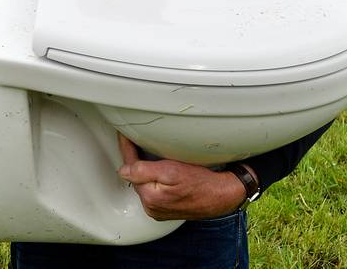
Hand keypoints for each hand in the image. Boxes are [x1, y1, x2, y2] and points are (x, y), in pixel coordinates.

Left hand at [116, 134, 247, 219]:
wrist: (223, 195)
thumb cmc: (203, 182)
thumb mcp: (172, 170)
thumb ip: (143, 171)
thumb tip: (124, 170)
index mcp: (150, 197)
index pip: (130, 168)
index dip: (128, 149)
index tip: (124, 135)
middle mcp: (152, 207)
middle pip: (136, 177)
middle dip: (138, 161)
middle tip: (141, 143)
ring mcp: (158, 210)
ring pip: (144, 184)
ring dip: (147, 172)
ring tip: (157, 159)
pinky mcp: (165, 210)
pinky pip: (153, 191)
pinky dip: (155, 181)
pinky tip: (165, 174)